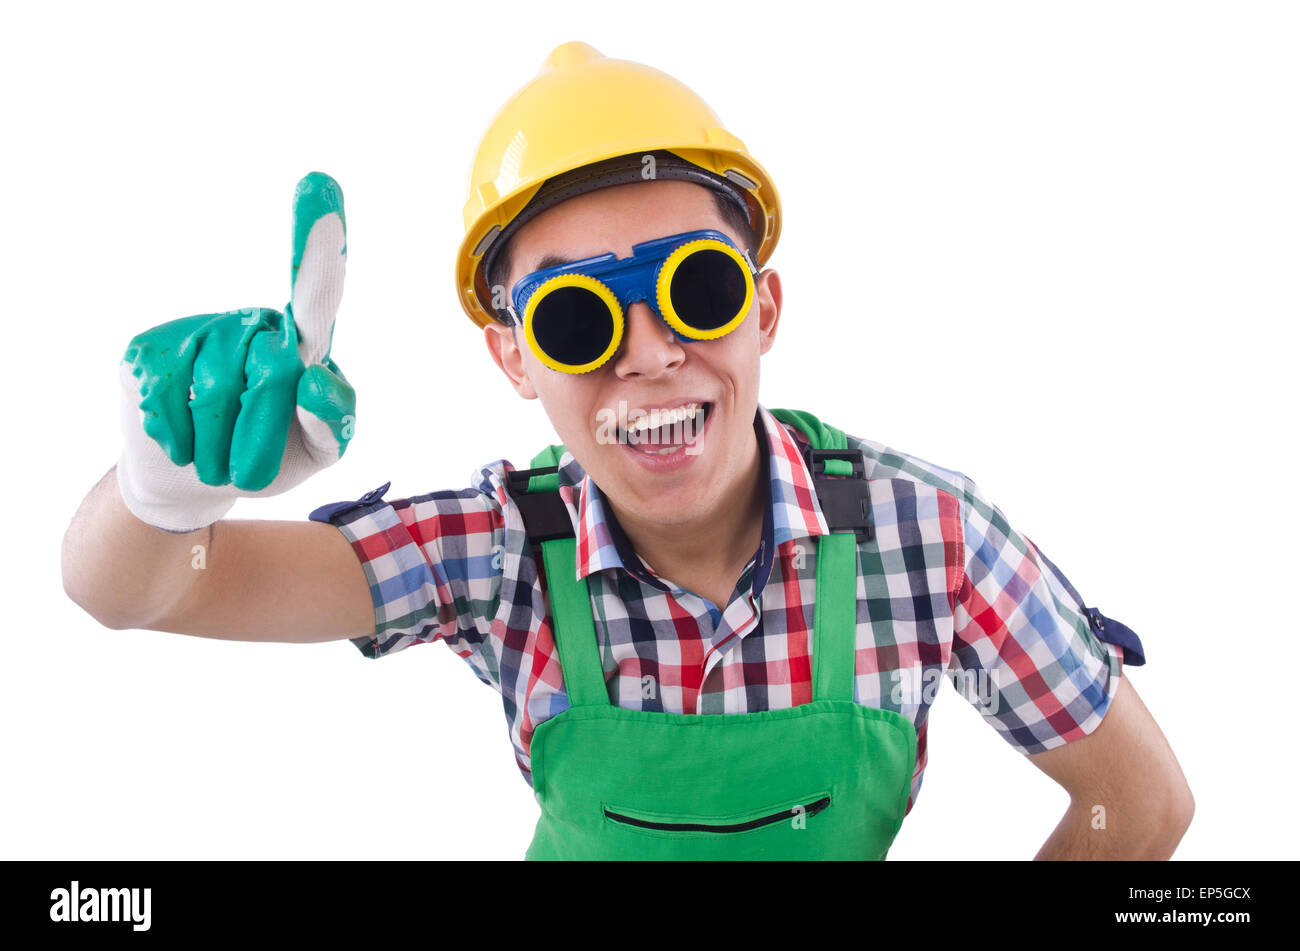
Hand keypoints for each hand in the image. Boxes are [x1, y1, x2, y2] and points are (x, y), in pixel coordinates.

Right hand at [117, 172, 355, 531]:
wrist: (190, 482)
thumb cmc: (270, 457)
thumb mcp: (319, 451)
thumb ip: (333, 422)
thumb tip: (312, 379)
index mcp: (300, 340)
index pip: (316, 293)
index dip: (319, 244)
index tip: (323, 183)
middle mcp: (249, 324)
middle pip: (268, 377)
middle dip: (262, 436)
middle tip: (250, 459)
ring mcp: (194, 332)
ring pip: (217, 395)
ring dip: (223, 448)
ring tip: (218, 454)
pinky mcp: (146, 353)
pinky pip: (172, 404)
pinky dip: (185, 444)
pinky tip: (185, 444)